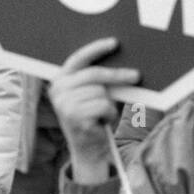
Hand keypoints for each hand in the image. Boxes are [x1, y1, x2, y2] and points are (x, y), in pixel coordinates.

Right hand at [48, 38, 139, 183]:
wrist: (88, 150)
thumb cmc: (93, 117)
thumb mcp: (92, 93)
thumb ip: (97, 78)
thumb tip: (120, 60)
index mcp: (58, 80)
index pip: (78, 58)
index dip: (97, 49)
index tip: (115, 43)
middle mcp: (57, 90)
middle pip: (94, 74)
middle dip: (118, 75)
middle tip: (136, 75)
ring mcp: (64, 104)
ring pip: (101, 91)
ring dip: (109, 103)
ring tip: (102, 114)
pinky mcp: (75, 117)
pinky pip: (104, 105)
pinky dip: (109, 113)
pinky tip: (101, 122)